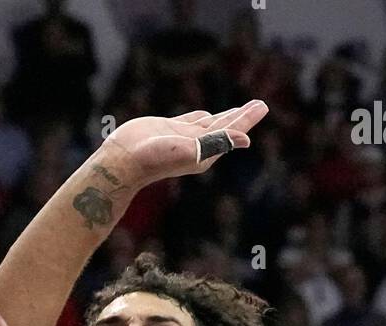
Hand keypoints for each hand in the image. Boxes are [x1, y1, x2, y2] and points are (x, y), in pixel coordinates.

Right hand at [103, 101, 268, 186]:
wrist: (123, 161)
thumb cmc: (154, 158)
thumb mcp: (190, 149)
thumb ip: (218, 142)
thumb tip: (246, 140)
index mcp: (206, 152)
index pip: (232, 131)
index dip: (247, 119)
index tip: (263, 105)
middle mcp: (197, 146)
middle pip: (226, 127)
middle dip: (243, 116)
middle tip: (260, 104)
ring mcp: (183, 138)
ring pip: (211, 123)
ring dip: (226, 116)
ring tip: (240, 109)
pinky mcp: (168, 130)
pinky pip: (191, 120)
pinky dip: (203, 117)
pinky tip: (207, 115)